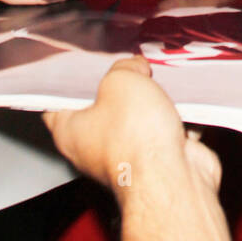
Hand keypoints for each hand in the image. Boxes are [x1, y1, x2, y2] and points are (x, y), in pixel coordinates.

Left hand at [43, 56, 221, 193]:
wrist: (174, 178)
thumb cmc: (136, 137)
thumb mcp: (121, 81)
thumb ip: (124, 67)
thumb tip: (135, 67)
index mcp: (70, 130)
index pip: (58, 101)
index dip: (71, 79)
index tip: (83, 62)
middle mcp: (94, 148)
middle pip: (104, 105)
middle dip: (122, 84)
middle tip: (132, 64)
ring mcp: (129, 156)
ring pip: (139, 117)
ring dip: (154, 100)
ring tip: (161, 81)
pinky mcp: (159, 161)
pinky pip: (167, 131)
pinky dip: (177, 118)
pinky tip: (183, 103)